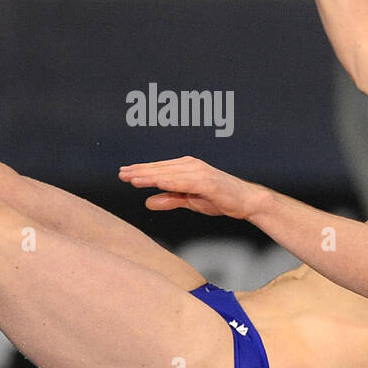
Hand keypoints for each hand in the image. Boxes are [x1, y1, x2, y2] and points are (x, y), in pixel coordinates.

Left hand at [119, 156, 268, 219]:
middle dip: (140, 171)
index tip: (124, 173)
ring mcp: (200, 173)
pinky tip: (157, 182)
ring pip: (170, 174)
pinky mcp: (208, 182)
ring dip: (151, 175)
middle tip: (121, 174)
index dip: (141, 171)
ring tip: (133, 179)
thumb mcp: (189, 200)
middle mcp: (192, 166)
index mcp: (187, 167)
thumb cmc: (219, 198)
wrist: (246, 201)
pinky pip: (186, 182)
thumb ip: (170, 199)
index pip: (159, 168)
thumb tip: (147, 202)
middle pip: (161, 168)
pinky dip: (171, 181)